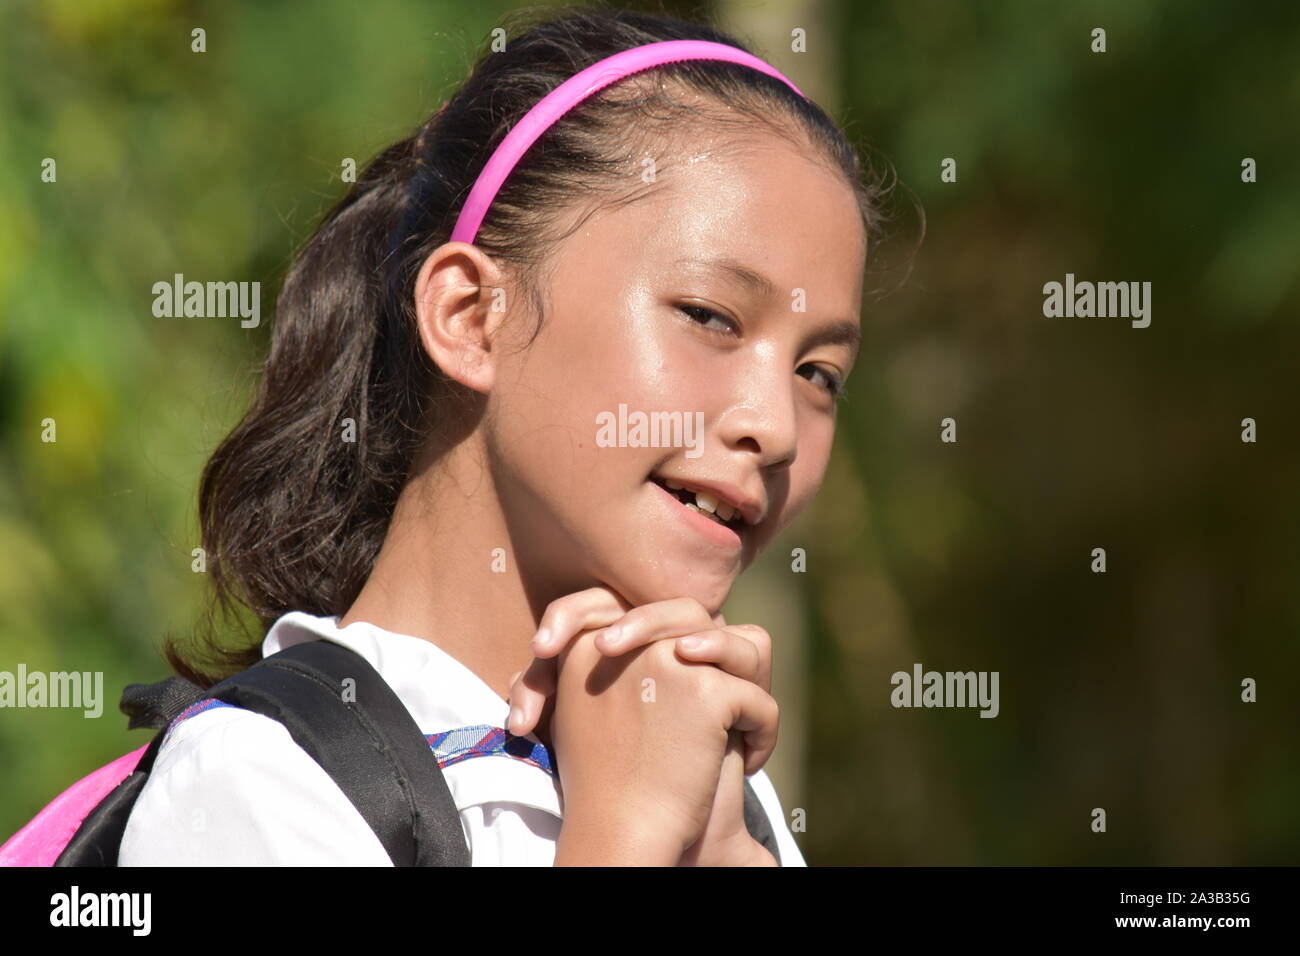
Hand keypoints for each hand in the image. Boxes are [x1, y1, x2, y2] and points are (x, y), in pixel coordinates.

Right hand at [511, 587, 778, 864]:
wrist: (620, 833)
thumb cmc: (609, 786)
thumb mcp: (602, 710)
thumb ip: (634, 661)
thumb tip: (699, 629)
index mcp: (589, 640)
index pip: (654, 609)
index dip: (686, 637)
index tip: (694, 679)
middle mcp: (625, 637)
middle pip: (702, 618)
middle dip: (726, 659)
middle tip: (727, 709)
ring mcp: (666, 658)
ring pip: (742, 648)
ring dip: (751, 691)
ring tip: (740, 735)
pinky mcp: (706, 688)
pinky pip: (759, 698)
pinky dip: (762, 735)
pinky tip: (746, 768)